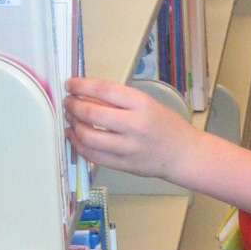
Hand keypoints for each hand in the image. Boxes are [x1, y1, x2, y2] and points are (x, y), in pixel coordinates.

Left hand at [65, 77, 197, 185]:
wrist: (182, 154)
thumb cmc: (166, 126)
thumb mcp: (147, 104)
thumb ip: (118, 101)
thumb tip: (86, 96)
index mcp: (142, 104)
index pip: (104, 90)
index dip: (81, 86)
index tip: (71, 84)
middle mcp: (134, 125)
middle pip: (91, 113)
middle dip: (73, 106)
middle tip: (68, 102)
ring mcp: (127, 148)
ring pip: (87, 136)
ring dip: (73, 126)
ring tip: (71, 119)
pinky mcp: (122, 165)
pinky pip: (92, 155)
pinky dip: (78, 144)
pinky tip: (75, 137)